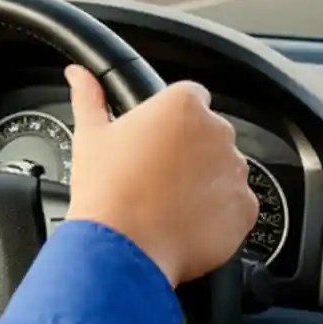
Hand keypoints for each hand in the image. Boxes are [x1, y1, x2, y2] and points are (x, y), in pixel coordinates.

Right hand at [63, 65, 257, 286]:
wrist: (123, 248)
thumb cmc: (106, 190)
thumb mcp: (90, 135)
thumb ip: (88, 96)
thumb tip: (78, 75)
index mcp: (182, 105)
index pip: (190, 97)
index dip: (171, 119)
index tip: (155, 138)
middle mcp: (216, 132)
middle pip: (208, 132)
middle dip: (189, 149)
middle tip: (156, 172)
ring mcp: (234, 171)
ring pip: (223, 167)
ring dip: (205, 178)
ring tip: (168, 200)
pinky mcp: (244, 208)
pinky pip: (236, 203)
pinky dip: (218, 211)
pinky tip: (184, 219)